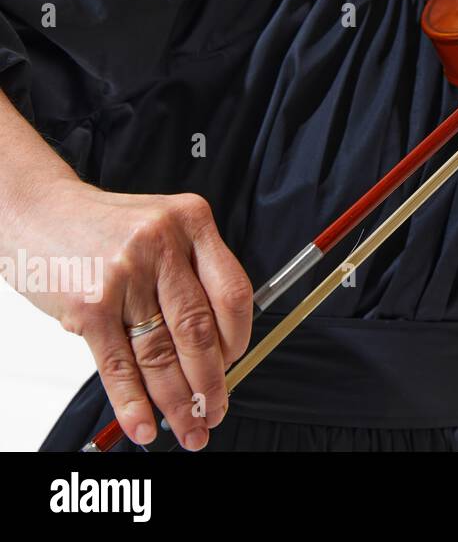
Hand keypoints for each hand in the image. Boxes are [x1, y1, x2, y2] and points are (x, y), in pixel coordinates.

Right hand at [17, 179, 251, 449]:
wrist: (37, 210)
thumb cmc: (104, 226)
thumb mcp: (162, 228)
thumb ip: (192, 271)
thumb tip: (218, 346)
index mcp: (192, 222)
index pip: (233, 291)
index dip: (239, 338)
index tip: (235, 364)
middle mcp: (162, 244)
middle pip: (199, 329)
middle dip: (211, 382)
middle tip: (216, 410)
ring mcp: (124, 275)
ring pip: (159, 353)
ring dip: (177, 400)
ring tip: (189, 427)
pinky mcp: (88, 304)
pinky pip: (117, 364)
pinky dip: (133, 402)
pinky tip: (145, 424)